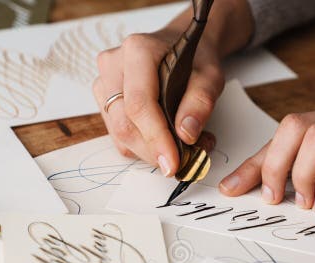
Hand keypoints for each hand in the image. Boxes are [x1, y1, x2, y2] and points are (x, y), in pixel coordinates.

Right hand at [92, 0, 253, 175]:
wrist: (180, 48)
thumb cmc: (193, 60)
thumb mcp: (210, 76)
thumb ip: (200, 103)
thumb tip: (186, 134)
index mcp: (138, 51)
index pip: (139, 104)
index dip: (155, 138)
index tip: (172, 163)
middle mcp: (113, 65)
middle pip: (125, 124)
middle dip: (153, 150)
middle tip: (183, 161)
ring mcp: (104, 84)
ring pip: (119, 134)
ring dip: (149, 151)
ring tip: (179, 148)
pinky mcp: (104, 102)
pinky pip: (118, 136)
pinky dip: (142, 147)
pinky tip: (163, 140)